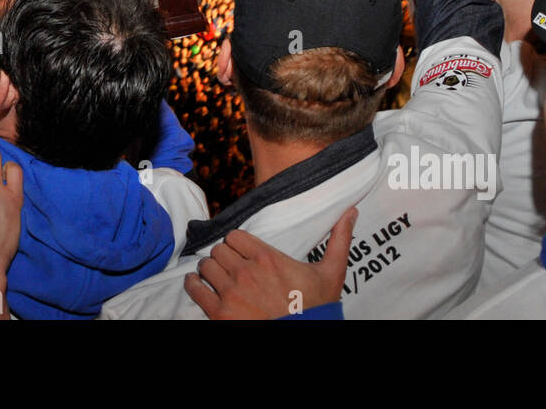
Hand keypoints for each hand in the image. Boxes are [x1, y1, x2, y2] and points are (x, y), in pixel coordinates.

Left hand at [183, 207, 356, 319]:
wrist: (305, 334)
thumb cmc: (317, 308)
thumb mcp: (331, 273)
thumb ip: (339, 240)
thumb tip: (351, 212)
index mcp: (267, 258)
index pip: (234, 236)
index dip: (236, 243)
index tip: (240, 251)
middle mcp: (245, 271)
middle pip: (219, 250)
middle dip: (223, 257)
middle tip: (230, 266)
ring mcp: (231, 292)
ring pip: (207, 267)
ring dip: (210, 270)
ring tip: (217, 276)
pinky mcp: (219, 313)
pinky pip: (196, 289)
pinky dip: (194, 285)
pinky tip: (198, 284)